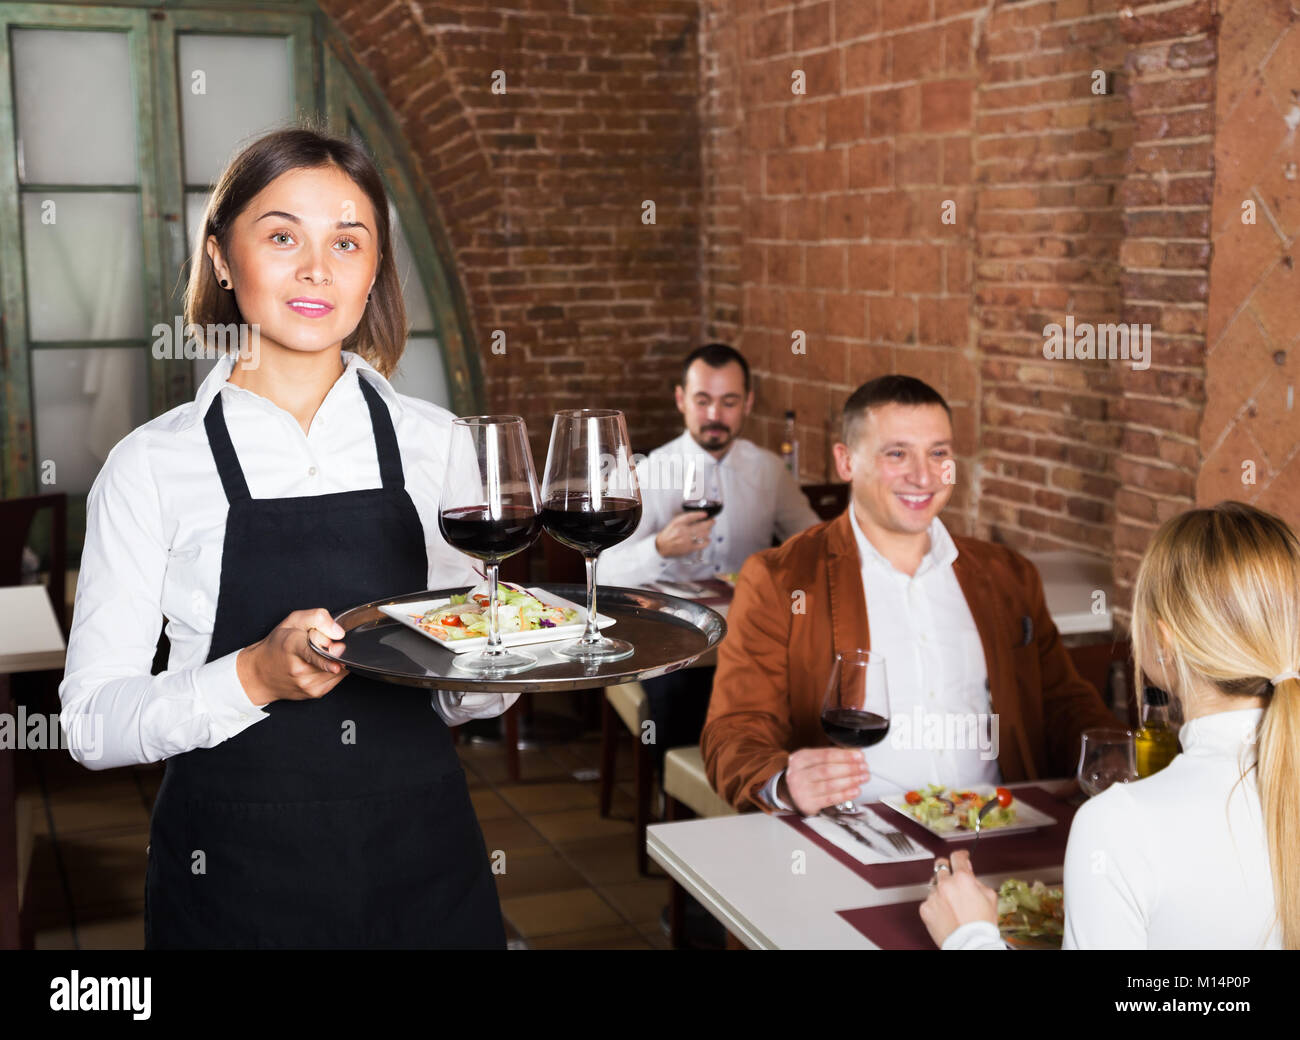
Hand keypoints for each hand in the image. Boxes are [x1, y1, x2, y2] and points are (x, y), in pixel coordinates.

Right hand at [235, 608, 350, 705]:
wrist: (260, 674)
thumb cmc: (278, 645)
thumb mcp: (293, 621)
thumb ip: (317, 618)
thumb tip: (339, 632)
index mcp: (292, 646)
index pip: (312, 651)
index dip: (327, 652)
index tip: (340, 650)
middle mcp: (299, 668)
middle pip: (332, 657)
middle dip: (335, 648)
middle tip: (322, 644)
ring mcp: (307, 684)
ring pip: (339, 668)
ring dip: (335, 660)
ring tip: (317, 655)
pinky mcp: (315, 693)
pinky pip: (338, 678)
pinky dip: (334, 669)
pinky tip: (319, 665)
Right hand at [654, 510, 716, 557]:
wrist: (662, 546)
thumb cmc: (669, 534)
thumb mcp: (675, 522)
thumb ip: (685, 518)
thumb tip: (698, 515)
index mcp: (678, 523)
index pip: (691, 516)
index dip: (700, 514)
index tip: (705, 514)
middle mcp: (682, 531)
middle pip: (700, 525)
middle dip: (709, 523)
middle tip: (712, 521)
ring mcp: (686, 540)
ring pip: (703, 534)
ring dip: (708, 531)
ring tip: (708, 529)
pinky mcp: (689, 548)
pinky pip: (702, 544)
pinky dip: (707, 541)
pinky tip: (707, 539)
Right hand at [781, 747, 870, 815]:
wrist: (789, 792)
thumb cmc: (805, 775)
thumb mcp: (813, 761)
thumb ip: (832, 756)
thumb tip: (855, 753)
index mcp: (800, 758)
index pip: (825, 755)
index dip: (845, 755)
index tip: (859, 756)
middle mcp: (798, 774)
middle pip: (828, 770)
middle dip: (850, 768)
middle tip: (864, 767)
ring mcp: (802, 790)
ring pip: (830, 785)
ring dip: (850, 781)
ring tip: (862, 778)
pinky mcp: (808, 804)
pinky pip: (830, 799)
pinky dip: (845, 795)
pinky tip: (855, 790)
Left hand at [919, 849, 998, 946]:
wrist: (971, 944)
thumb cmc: (981, 925)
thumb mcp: (990, 897)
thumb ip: (978, 880)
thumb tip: (969, 871)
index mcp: (962, 879)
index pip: (957, 857)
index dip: (961, 855)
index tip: (961, 856)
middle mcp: (946, 884)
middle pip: (941, 866)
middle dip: (948, 868)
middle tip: (953, 876)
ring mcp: (934, 896)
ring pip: (934, 884)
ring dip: (942, 889)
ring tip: (952, 903)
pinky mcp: (926, 908)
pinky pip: (929, 900)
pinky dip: (936, 904)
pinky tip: (945, 912)